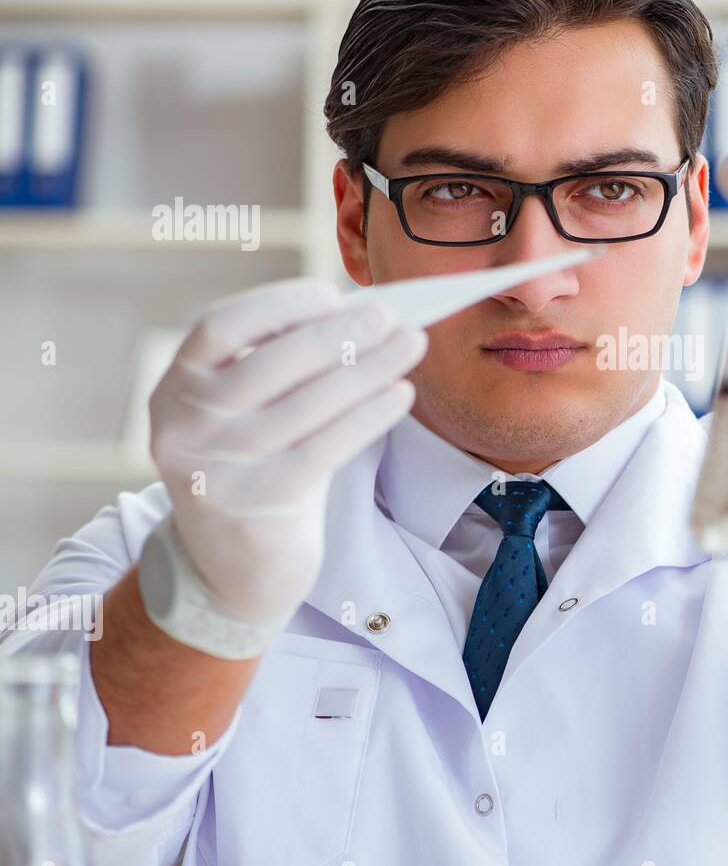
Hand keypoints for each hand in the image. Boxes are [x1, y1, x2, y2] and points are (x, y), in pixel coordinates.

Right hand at [148, 278, 426, 626]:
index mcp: (177, 386)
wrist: (233, 570)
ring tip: (411, 345)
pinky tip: (401, 393)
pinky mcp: (257, 503)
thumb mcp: (248, 416)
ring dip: (369, 367)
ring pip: (308, 403)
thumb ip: (282, 369)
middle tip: (390, 317)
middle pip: (271, 362)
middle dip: (339, 333)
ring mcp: (216, 467)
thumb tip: (361, 316)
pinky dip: (369, 414)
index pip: (220, 326)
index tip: (330, 295)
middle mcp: (185, 424)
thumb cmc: (257, 470)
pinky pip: (326, 446)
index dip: (277, 304)